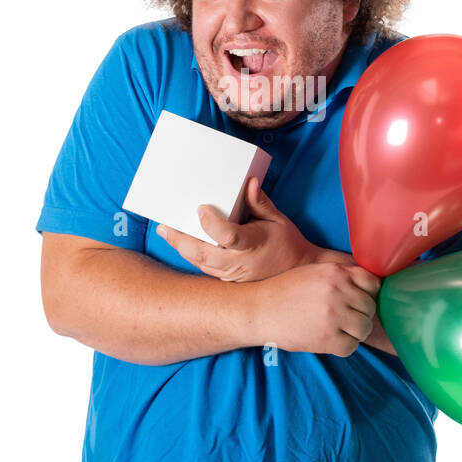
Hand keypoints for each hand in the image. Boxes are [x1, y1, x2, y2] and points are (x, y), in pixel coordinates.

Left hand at [156, 177, 317, 282]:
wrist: (297, 271)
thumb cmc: (287, 242)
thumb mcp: (278, 219)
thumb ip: (260, 202)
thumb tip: (249, 182)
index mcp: (252, 244)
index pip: (227, 235)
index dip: (210, 223)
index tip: (201, 208)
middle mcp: (239, 262)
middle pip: (202, 254)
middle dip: (180, 240)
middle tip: (163, 226)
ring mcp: (233, 274)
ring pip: (200, 263)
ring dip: (181, 248)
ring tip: (166, 232)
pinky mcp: (229, 280)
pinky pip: (206, 268)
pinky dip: (192, 256)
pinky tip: (182, 243)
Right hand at [252, 262, 381, 357]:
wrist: (259, 310)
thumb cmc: (285, 291)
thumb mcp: (314, 273)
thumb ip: (340, 277)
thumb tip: (368, 288)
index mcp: (336, 272)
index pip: (373, 283)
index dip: (367, 293)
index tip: (356, 300)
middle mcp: (338, 291)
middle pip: (370, 307)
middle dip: (360, 314)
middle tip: (344, 318)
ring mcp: (334, 315)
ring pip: (365, 328)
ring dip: (355, 332)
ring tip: (338, 330)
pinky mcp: (327, 338)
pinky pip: (351, 347)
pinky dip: (344, 346)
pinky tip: (330, 340)